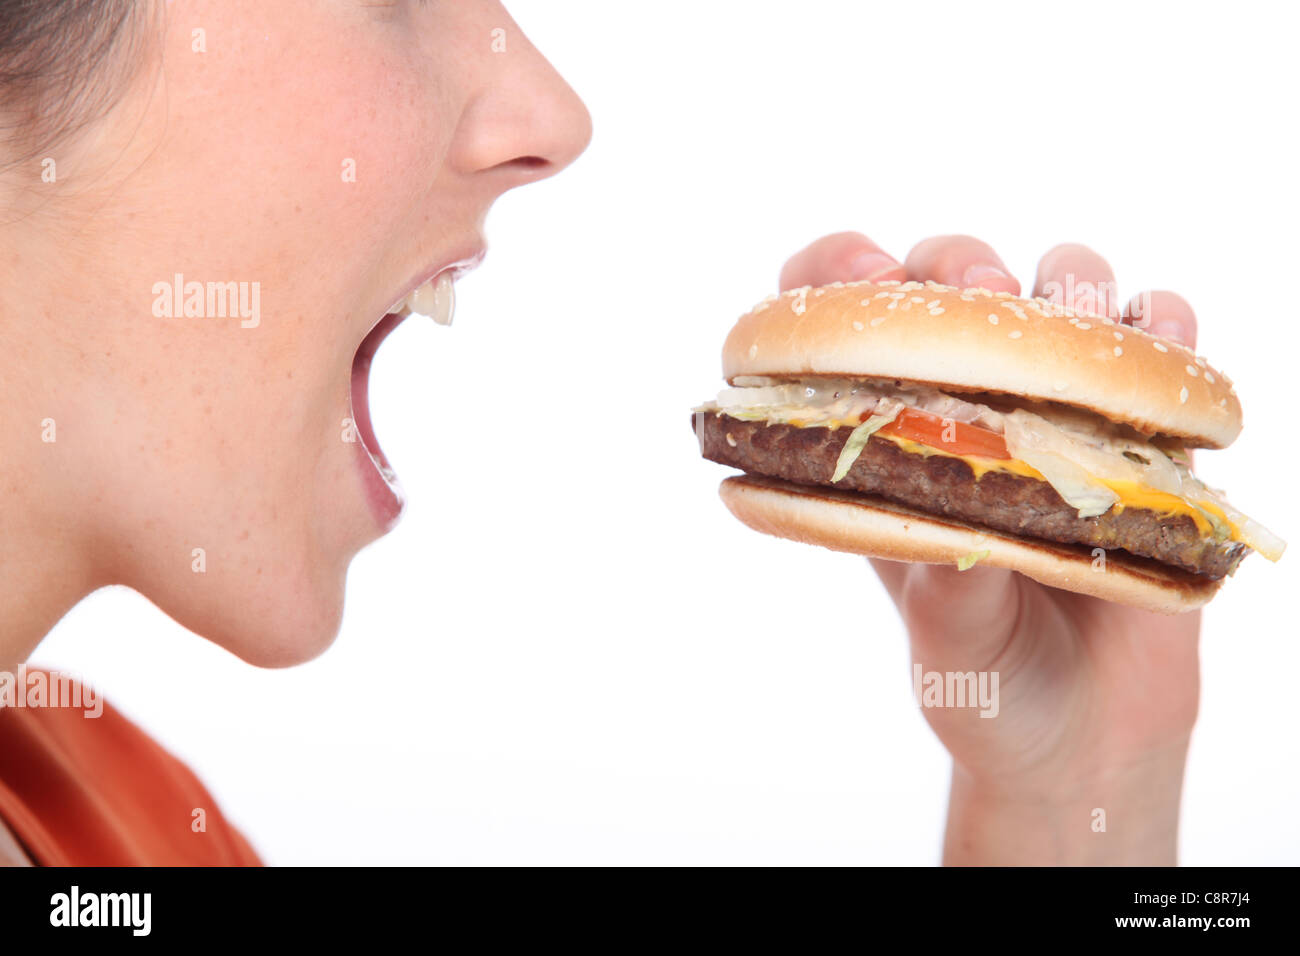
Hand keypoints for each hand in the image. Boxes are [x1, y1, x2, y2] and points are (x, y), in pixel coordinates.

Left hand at [780, 232, 1199, 864]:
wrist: (1088, 742)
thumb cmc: (989, 688)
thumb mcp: (948, 643)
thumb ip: (944, 583)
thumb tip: (947, 510)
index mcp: (889, 447)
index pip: (838, 328)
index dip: (832, 276)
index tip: (860, 276)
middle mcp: (969, 413)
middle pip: (951, 283)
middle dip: (958, 264)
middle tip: (978, 297)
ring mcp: (1059, 416)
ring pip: (1061, 292)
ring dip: (1069, 283)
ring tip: (1075, 320)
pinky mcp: (1144, 438)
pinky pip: (1160, 351)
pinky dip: (1166, 327)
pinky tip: (1163, 341)